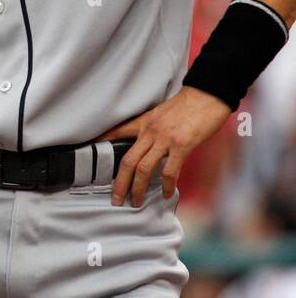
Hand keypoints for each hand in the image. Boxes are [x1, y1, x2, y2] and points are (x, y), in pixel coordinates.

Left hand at [101, 86, 232, 206]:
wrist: (208, 95)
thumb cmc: (189, 104)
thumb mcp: (163, 112)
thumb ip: (153, 128)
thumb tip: (151, 143)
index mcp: (144, 122)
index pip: (116, 132)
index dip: (101, 142)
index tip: (89, 152)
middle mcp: (149, 131)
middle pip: (127, 160)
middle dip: (119, 183)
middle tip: (116, 199)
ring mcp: (164, 139)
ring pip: (143, 169)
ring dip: (138, 188)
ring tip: (136, 202)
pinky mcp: (181, 146)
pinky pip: (169, 170)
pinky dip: (166, 185)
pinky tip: (165, 193)